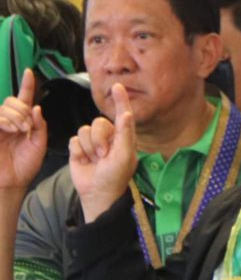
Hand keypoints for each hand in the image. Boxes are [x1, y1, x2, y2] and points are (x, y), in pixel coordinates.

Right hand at [0, 69, 46, 193]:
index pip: (24, 100)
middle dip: (23, 109)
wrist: (12, 182)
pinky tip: (11, 129)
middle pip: (13, 100)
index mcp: (23, 122)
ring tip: (20, 130)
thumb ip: (40, 126)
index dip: (27, 85)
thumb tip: (36, 107)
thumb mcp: (39, 144)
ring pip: (5, 106)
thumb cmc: (25, 166)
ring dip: (16, 115)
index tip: (29, 72)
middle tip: (27, 126)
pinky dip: (6, 120)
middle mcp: (9, 121)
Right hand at [69, 84, 138, 221]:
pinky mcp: (78, 148)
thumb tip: (126, 113)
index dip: (120, 100)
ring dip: (89, 146)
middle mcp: (108, 137)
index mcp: (123, 136)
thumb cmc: (115, 176)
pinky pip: (74, 139)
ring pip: (84, 130)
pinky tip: (85, 161)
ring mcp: (92, 142)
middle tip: (104, 155)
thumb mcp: (124, 155)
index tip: (118, 86)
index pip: (121, 114)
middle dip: (99, 139)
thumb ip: (125, 133)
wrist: (97, 192)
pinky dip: (79, 151)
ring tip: (95, 160)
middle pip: (97, 122)